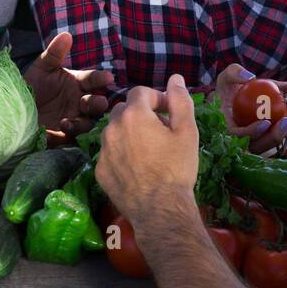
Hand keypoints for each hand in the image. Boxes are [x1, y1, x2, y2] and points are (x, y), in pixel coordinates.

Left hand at [23, 31, 112, 141]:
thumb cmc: (31, 86)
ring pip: (88, 123)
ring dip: (82, 122)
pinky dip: (68, 134)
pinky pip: (72, 138)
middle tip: (99, 102)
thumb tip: (66, 35)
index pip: (94, 80)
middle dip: (98, 103)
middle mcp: (79, 102)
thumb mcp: (41, 69)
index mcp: (78, 83)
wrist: (13, 109)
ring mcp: (74, 119)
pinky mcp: (65, 136)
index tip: (108, 77)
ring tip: (68, 121)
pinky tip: (59, 130)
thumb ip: (54, 53)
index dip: (101, 78)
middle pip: (96, 103)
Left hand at [94, 75, 198, 231]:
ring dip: (129, 133)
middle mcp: (112, 128)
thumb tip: (175, 78)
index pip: (140, 92)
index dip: (156, 98)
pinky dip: (121, 153)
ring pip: (114, 131)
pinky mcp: (99, 170)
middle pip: (124, 109)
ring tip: (149, 150)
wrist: (159, 209)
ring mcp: (103, 150)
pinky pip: (109, 152)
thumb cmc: (176, 168)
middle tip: (160, 131)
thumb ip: (179, 100)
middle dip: (141, 114)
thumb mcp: (186, 131)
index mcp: (134, 114)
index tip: (168, 112)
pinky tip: (137, 168)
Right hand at [214, 63, 286, 154]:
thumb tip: (250, 77)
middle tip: (284, 122)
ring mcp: (246, 141)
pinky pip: (267, 141)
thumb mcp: (227, 75)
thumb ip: (235, 73)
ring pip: (262, 147)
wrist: (232, 96)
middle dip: (270, 138)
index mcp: (223, 125)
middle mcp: (233, 138)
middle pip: (252, 147)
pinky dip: (278, 133)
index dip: (250, 133)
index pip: (235, 135)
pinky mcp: (257, 140)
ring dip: (277, 137)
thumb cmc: (228, 86)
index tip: (265, 122)